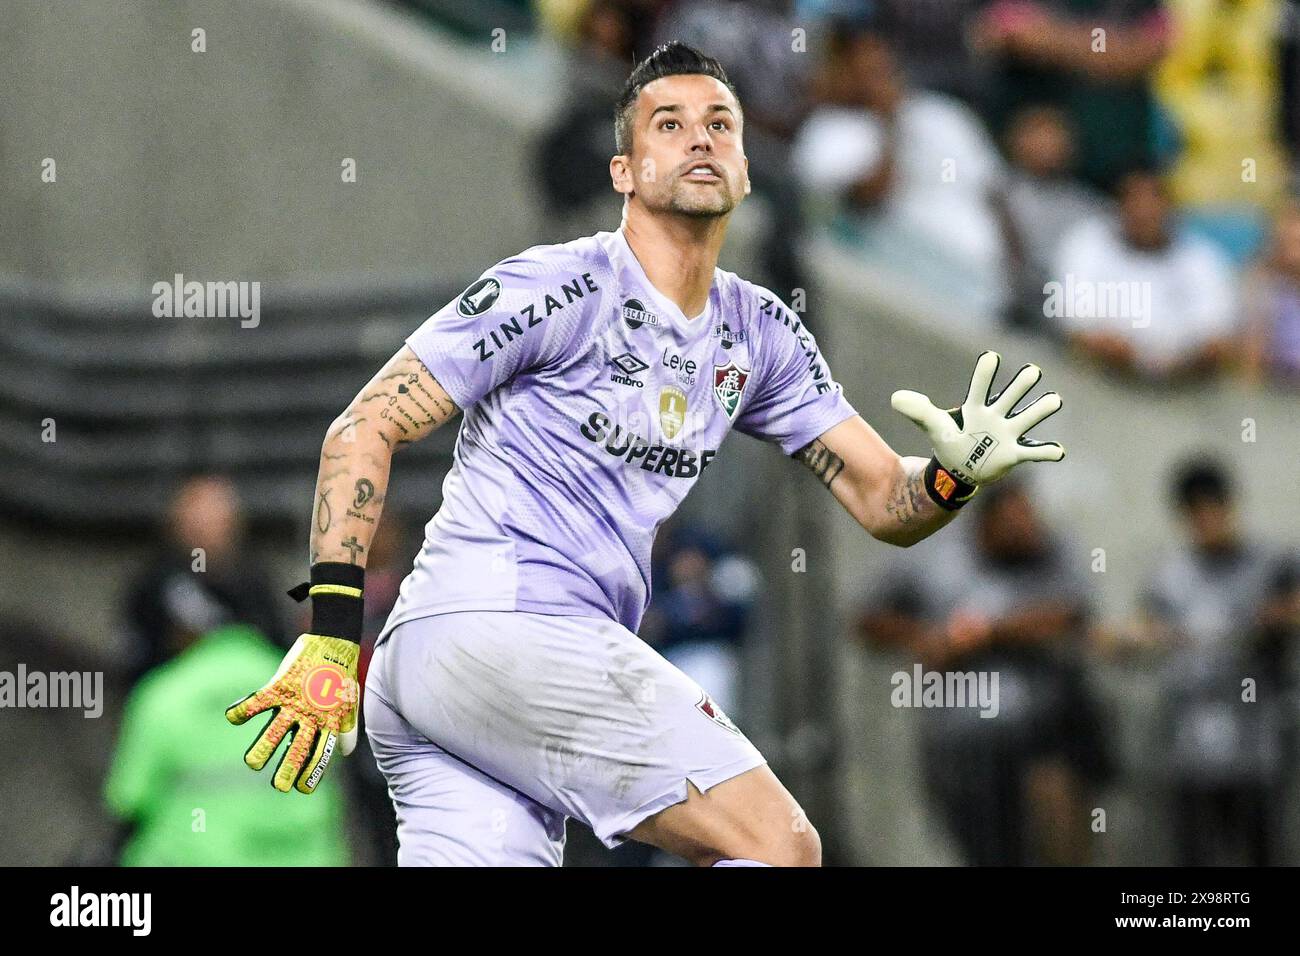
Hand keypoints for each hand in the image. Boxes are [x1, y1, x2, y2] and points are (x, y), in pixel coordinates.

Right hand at [225, 634, 359, 792]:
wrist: (333, 642)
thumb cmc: (340, 675)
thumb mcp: (349, 703)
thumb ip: (347, 728)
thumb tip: (344, 754)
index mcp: (328, 721)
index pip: (320, 753)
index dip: (312, 773)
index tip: (302, 789)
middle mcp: (311, 715)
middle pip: (298, 748)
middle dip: (288, 769)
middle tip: (278, 787)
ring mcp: (294, 701)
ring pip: (275, 731)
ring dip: (263, 749)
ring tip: (252, 764)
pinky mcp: (281, 685)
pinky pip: (259, 700)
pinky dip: (244, 708)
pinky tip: (232, 717)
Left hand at [891, 350, 1064, 485]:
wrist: (959, 468)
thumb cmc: (949, 441)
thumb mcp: (933, 426)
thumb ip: (917, 411)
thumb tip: (896, 398)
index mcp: (976, 408)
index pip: (980, 388)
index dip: (985, 374)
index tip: (990, 357)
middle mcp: (996, 417)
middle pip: (1010, 397)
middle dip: (1020, 385)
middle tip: (1032, 371)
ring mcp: (1007, 434)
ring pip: (1027, 419)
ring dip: (1040, 410)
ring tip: (1054, 400)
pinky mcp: (1013, 454)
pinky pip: (1033, 452)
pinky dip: (1046, 452)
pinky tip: (1058, 451)